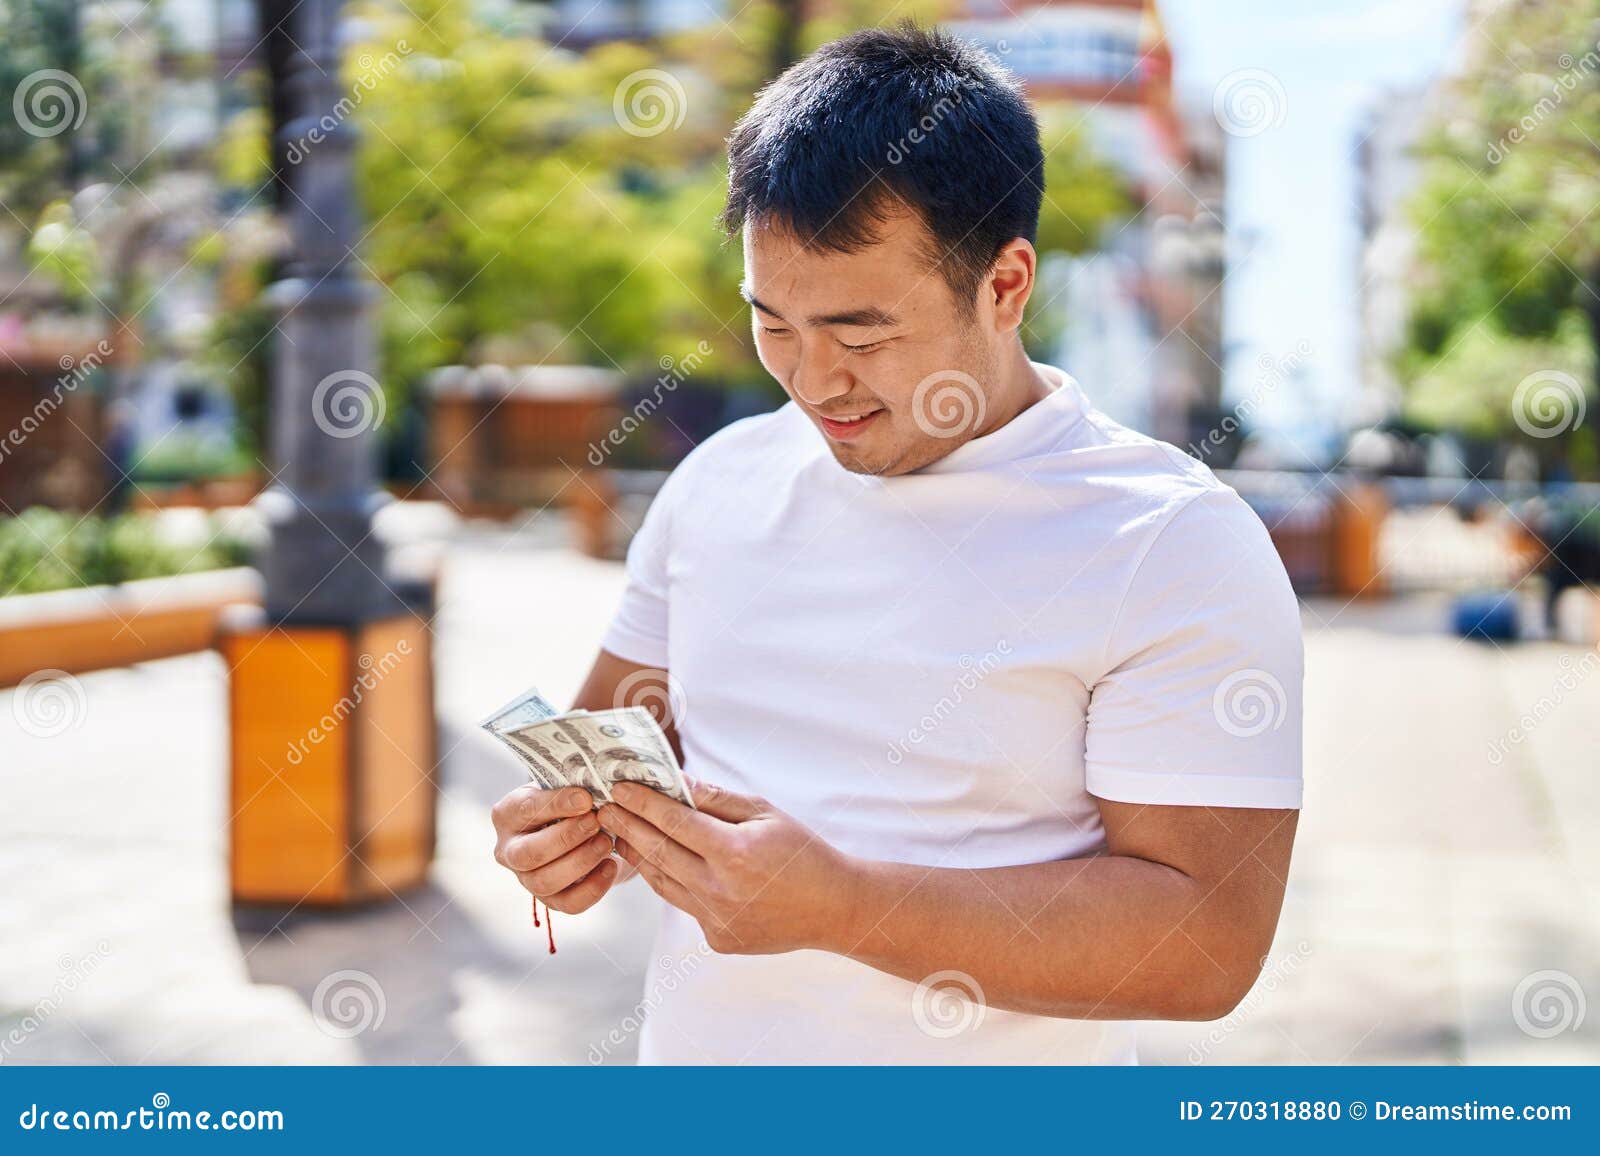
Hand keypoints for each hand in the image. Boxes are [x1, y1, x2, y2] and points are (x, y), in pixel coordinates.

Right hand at [491, 785, 619, 913]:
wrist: (589, 827)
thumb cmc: (575, 800)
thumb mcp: (569, 785)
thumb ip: (574, 784)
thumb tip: (593, 785)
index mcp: (508, 814)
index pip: (526, 810)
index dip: (557, 805)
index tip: (586, 798)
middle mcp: (509, 850)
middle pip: (528, 853)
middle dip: (566, 838)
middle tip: (596, 822)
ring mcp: (527, 879)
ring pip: (545, 882)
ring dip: (580, 861)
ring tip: (606, 842)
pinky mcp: (551, 901)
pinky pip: (569, 904)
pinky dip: (593, 887)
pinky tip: (611, 865)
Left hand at [596, 779, 857, 954]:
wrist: (833, 909)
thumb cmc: (802, 852)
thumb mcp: (765, 814)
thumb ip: (717, 799)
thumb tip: (675, 781)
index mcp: (735, 853)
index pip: (674, 822)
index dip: (642, 803)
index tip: (619, 787)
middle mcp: (720, 890)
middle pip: (658, 853)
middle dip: (626, 826)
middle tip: (603, 807)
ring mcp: (717, 919)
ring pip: (662, 883)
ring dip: (639, 856)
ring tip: (620, 833)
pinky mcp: (717, 939)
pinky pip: (684, 905)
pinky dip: (671, 882)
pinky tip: (660, 864)